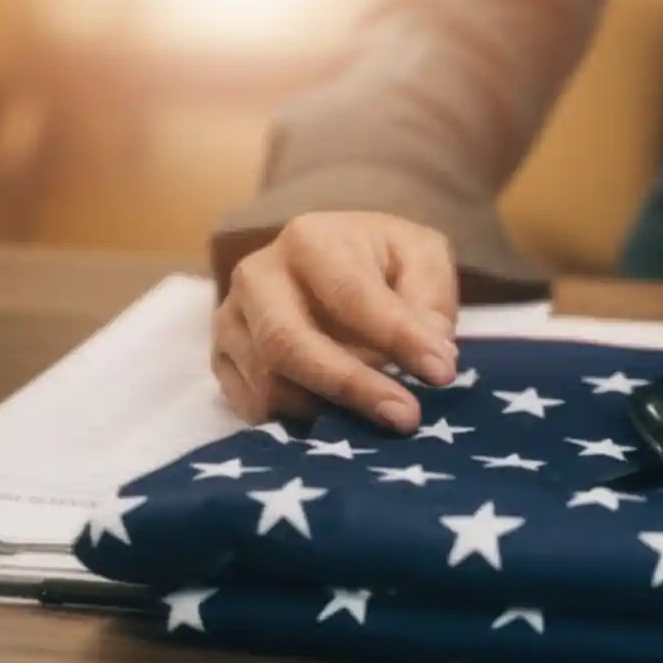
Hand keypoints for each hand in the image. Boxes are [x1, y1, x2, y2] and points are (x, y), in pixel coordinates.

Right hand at [212, 211, 459, 432]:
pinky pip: (253, 406)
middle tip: (407, 417)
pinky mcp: (222, 359)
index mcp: (309, 240)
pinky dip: (299, 422)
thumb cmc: (381, 262)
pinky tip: (340, 418)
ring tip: (379, 415)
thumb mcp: (420, 258)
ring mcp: (231, 320)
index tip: (440, 374)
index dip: (397, 338)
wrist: (328, 265)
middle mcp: (257, 276)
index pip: (350, 295)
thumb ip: (432, 299)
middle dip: (351, 387)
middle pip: (287, 344)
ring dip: (328, 408)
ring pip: (268, 383)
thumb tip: (433, 352)